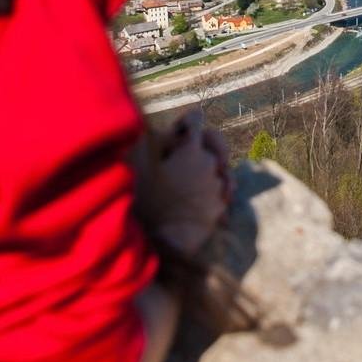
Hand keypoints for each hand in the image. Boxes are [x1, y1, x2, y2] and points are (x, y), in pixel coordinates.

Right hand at [152, 112, 232, 257]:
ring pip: (218, 166)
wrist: (170, 242)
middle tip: (186, 153)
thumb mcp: (140, 166)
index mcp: (191, 149)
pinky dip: (211, 189)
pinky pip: (220, 189)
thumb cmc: (150, 202)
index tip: (180, 127)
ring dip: (208, 168)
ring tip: (190, 179)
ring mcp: (218, 184)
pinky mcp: (222, 205)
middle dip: (201, 143)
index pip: (195, 119)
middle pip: (212, 142)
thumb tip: (157, 130)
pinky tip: (197, 197)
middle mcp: (210, 162)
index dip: (186, 121)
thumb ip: (151, 142)